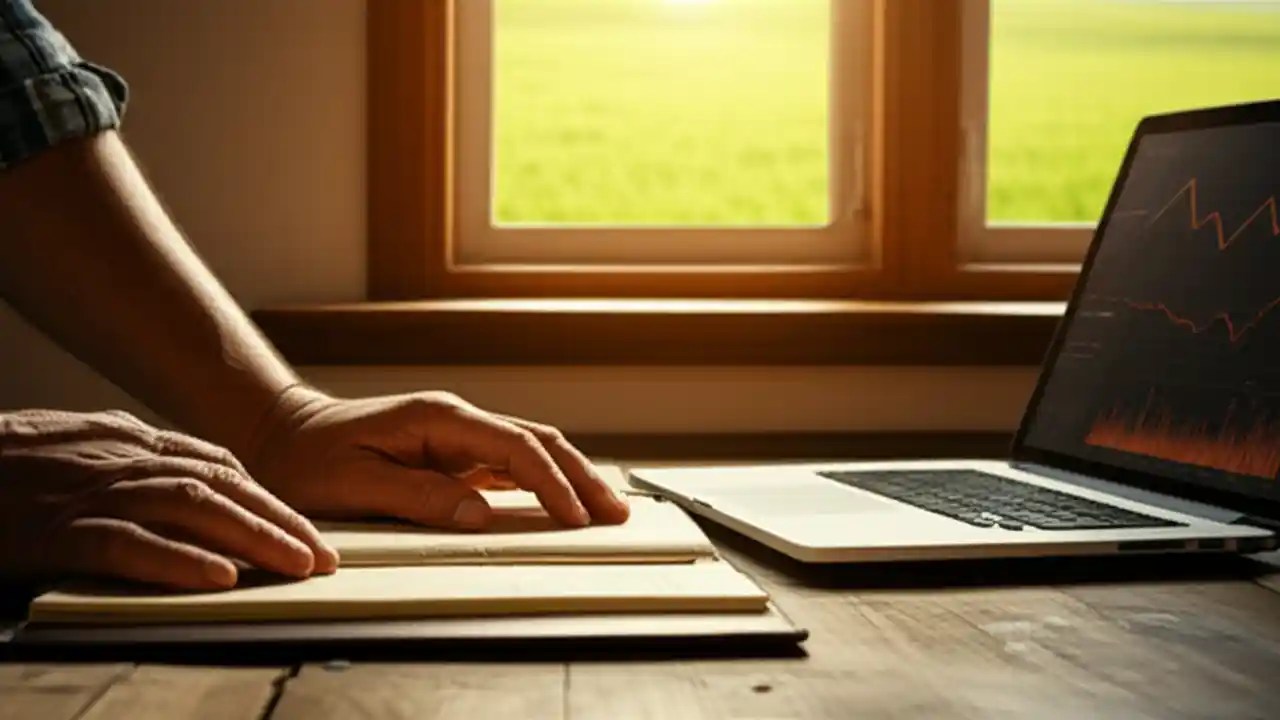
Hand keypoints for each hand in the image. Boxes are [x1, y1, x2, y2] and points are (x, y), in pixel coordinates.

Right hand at [0, 410, 338, 589]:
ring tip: (296, 565)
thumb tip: (193, 481)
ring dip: (252, 536)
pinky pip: (126, 544)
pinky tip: (218, 578)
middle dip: (279, 519)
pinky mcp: (53, 532)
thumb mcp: (77, 450)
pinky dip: (176, 561)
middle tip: (325, 554)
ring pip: (190, 507)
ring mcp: (87, 492)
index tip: (305, 526)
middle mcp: (118, 458)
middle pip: (219, 484)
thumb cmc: (4, 467)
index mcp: (126, 439)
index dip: (267, 497)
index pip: (217, 465)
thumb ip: (133, 462)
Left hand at [247, 388, 630, 530]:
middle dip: (580, 476)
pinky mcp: (454, 454)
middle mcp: (456, 421)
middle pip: (538, 441)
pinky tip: (564, 503)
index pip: (514, 447)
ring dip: (570, 477)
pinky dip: (544, 483)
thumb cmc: (308, 459)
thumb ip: (418, 497)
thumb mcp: (353, 484)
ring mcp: (458, 435)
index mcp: (439, 418)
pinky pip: (511, 466)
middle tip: (616, 511)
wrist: (283, 436)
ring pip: (532, 451)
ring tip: (605, 508)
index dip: (551, 482)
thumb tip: (480, 515)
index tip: (575, 516)